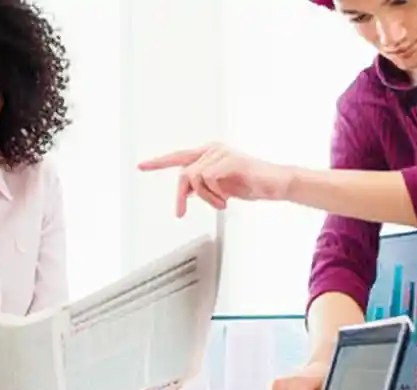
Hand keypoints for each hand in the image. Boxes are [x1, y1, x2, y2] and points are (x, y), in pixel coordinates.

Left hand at [138, 143, 293, 217]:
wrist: (275, 184)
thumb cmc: (251, 185)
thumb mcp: (220, 187)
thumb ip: (203, 185)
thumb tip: (186, 190)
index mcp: (209, 153)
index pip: (179, 157)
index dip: (159, 162)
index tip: (141, 166)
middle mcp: (213, 149)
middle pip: (183, 174)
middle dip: (180, 197)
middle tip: (180, 213)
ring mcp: (221, 153)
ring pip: (195, 179)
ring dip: (206, 199)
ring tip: (221, 204)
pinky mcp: (229, 160)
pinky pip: (208, 180)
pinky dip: (214, 196)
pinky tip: (226, 200)